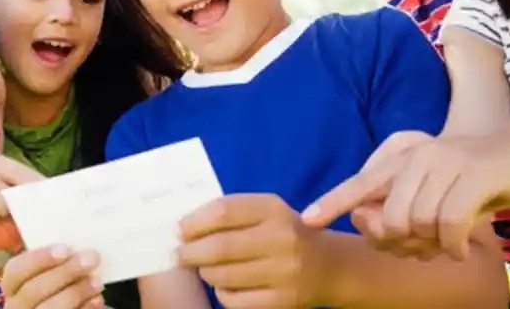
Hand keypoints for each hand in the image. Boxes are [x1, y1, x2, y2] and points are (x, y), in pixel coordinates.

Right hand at [2, 246, 103, 308]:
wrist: (61, 307)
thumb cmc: (56, 286)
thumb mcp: (49, 273)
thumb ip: (56, 263)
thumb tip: (78, 251)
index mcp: (12, 286)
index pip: (16, 270)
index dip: (39, 259)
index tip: (65, 249)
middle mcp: (16, 306)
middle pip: (33, 291)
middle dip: (64, 273)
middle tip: (91, 259)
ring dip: (75, 293)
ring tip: (97, 281)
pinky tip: (97, 300)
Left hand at [177, 194, 325, 308]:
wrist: (330, 266)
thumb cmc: (285, 234)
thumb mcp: (266, 212)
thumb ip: (231, 214)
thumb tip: (183, 228)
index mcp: (274, 209)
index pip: (223, 211)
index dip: (194, 221)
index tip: (179, 229)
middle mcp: (283, 238)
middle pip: (220, 247)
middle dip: (190, 252)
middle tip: (179, 253)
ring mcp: (285, 272)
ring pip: (224, 275)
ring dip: (205, 272)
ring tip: (204, 267)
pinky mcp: (284, 301)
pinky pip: (235, 300)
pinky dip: (222, 293)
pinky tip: (224, 285)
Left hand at [303, 131, 509, 259]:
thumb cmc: (476, 179)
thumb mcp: (433, 191)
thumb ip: (398, 206)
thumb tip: (364, 224)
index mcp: (401, 155)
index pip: (359, 183)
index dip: (333, 202)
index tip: (307, 219)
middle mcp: (417, 153)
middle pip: (389, 218)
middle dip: (404, 244)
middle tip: (425, 250)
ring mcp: (445, 160)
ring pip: (418, 222)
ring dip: (433, 245)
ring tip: (448, 245)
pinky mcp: (473, 174)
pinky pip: (449, 222)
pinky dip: (453, 244)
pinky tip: (461, 248)